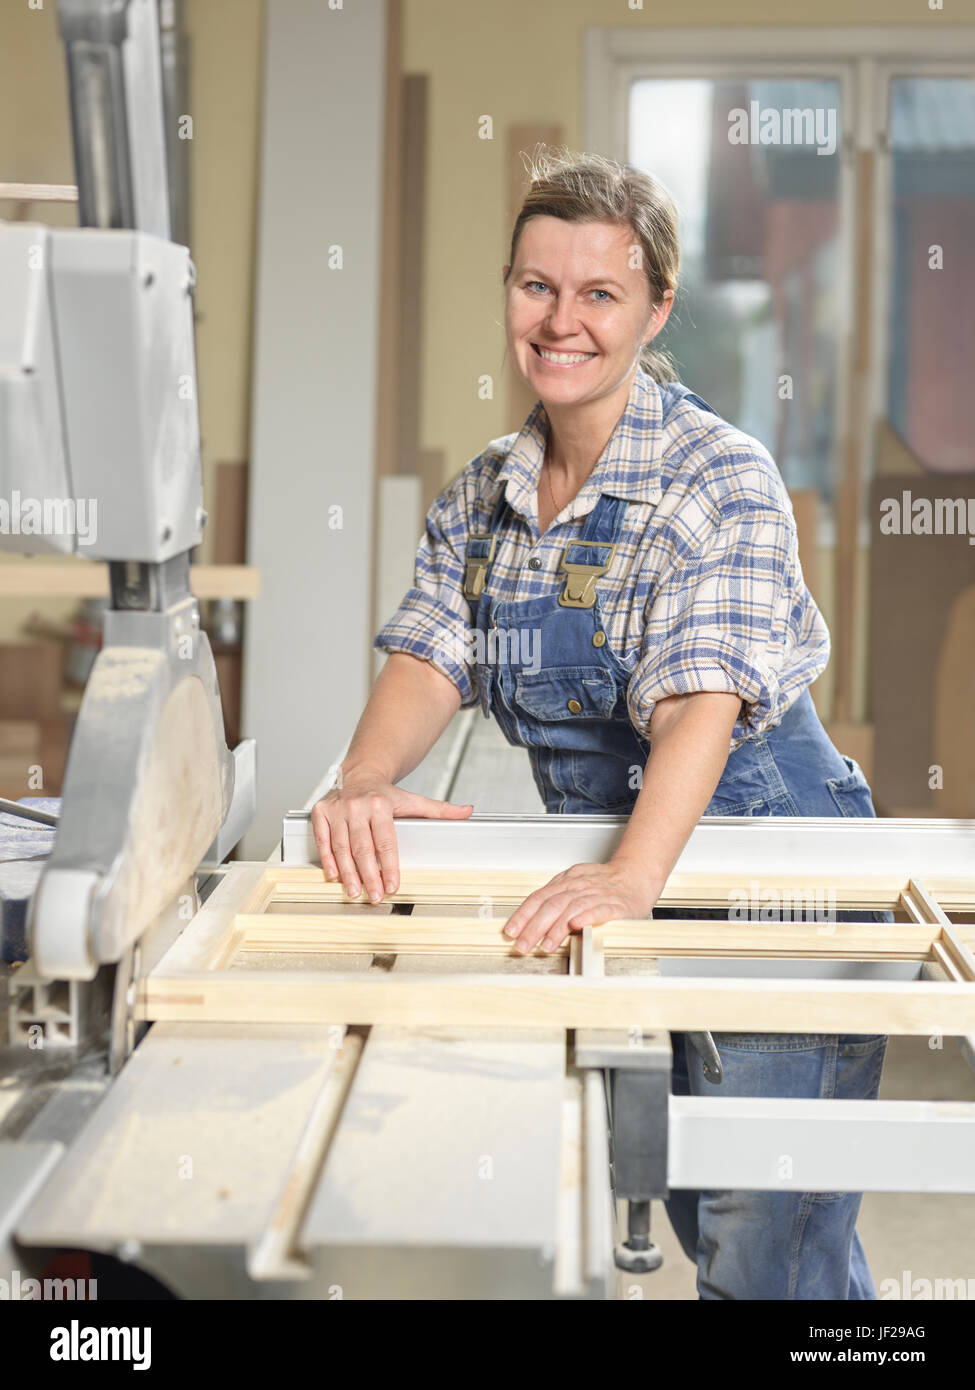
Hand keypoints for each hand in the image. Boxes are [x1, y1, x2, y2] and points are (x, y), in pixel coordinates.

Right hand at [310, 770, 471, 903]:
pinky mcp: (321, 812)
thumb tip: (467, 812)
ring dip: (347, 873)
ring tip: (354, 891)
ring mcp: (337, 809)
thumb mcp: (413, 800)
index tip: (392, 886)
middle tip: (374, 896)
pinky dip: (327, 860)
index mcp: (380, 804)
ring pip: (341, 847)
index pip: (386, 841)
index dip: (389, 866)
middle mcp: (356, 805)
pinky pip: (322, 840)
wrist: (360, 774)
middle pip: (362, 847)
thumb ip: (440, 810)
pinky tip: (334, 875)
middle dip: (368, 875)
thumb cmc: (385, 795)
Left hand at [502, 858, 660, 955]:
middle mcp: (580, 886)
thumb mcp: (575, 886)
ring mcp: (598, 895)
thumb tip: (528, 922)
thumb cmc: (604, 885)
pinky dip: (587, 917)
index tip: (511, 931)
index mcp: (567, 881)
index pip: (539, 897)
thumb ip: (555, 900)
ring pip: (572, 908)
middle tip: (523, 945)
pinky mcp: (617, 905)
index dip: (523, 915)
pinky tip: (577, 926)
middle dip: (534, 927)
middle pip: (552, 905)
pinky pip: (600, 910)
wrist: (636, 876)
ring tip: (546, 945)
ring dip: (556, 928)